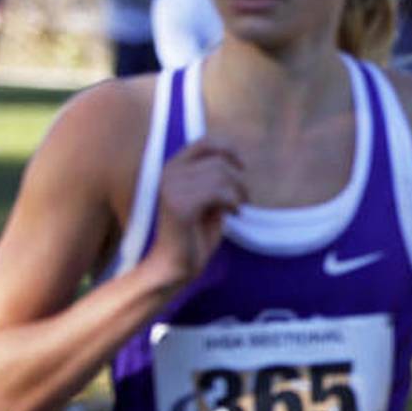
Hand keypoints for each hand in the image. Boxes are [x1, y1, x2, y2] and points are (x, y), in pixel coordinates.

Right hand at [146, 138, 246, 286]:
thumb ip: (216, 182)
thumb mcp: (209, 203)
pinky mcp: (178, 205)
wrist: (173, 267)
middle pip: (219, 161)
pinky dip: (232, 202)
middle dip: (239, 181)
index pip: (204, 143)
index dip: (229, 149)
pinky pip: (217, 192)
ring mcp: (170, 188)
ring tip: (238, 208)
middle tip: (244, 201)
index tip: (243, 167)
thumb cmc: (193, 237)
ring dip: (238, 193)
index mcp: (172, 169)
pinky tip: (233, 214)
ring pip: (221, 175)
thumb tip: (237, 164)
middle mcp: (168, 173)